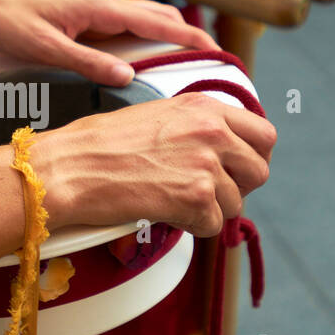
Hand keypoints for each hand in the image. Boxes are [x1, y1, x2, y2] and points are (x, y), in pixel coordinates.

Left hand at [0, 0, 216, 86]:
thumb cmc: (10, 24)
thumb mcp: (47, 50)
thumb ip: (88, 63)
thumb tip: (130, 78)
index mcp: (98, 8)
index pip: (156, 20)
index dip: (190, 36)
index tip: (217, 51)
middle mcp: (102, 4)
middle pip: (158, 16)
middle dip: (188, 34)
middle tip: (215, 60)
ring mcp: (95, 10)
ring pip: (144, 18)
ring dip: (170, 34)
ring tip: (194, 57)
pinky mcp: (86, 17)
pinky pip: (127, 25)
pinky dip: (149, 36)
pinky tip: (152, 54)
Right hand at [34, 94, 276, 236]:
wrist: (69, 166)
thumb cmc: (99, 144)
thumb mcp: (157, 115)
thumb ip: (196, 127)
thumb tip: (222, 153)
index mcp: (205, 107)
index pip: (264, 134)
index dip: (252, 157)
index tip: (236, 169)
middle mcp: (213, 131)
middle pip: (259, 171)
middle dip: (238, 188)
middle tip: (207, 194)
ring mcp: (207, 164)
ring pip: (236, 204)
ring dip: (209, 211)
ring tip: (173, 202)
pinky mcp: (196, 197)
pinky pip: (213, 225)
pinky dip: (191, 227)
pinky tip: (164, 212)